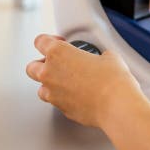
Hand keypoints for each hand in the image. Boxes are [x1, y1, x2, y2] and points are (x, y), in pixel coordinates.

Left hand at [26, 34, 142, 127]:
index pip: (40, 41)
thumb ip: (97, 55)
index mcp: (58, 53)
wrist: (116, 104)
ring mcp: (53, 94)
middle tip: (59, 63)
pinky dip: (64, 98)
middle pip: (32, 67)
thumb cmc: (112, 80)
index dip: (49, 40)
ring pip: (41, 88)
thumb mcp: (108, 56)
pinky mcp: (62, 110)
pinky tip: (79, 95)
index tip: (59, 42)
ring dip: (51, 84)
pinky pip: (57, 102)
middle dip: (42, 64)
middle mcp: (50, 73)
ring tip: (68, 82)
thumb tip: (101, 60)